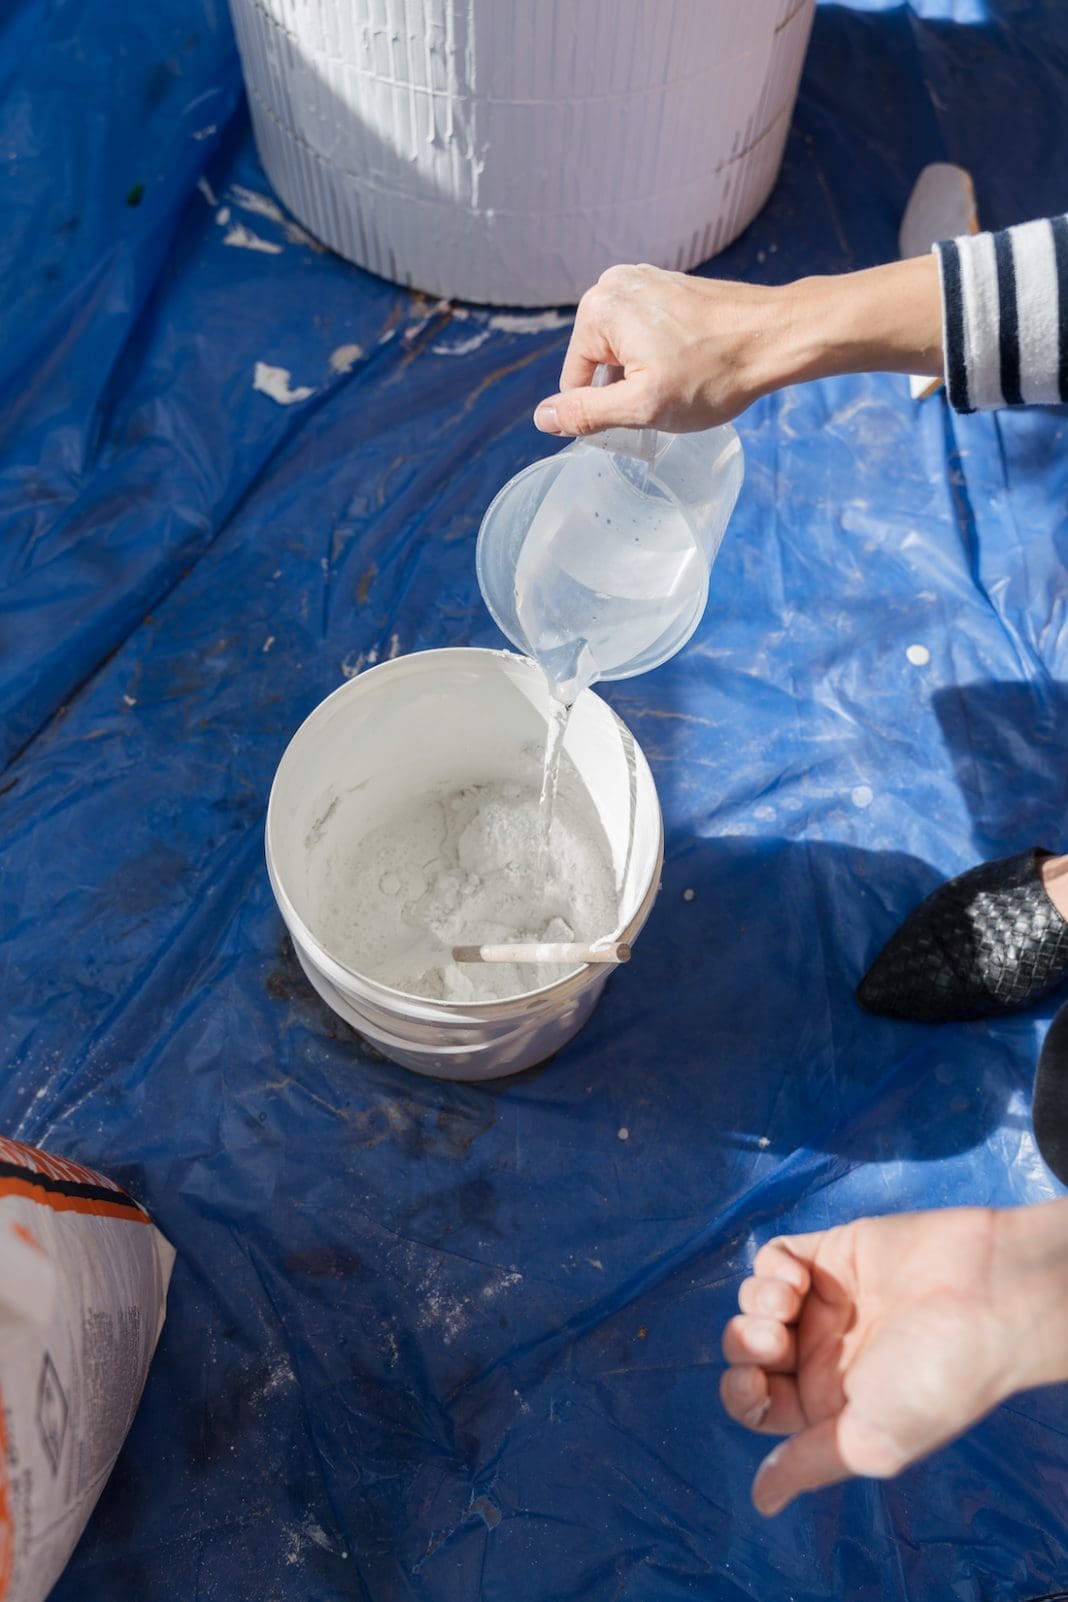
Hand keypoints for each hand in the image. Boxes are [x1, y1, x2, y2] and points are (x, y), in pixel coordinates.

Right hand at [533, 255, 942, 436]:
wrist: (777, 337)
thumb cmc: (713, 373)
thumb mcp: (641, 407)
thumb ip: (586, 413)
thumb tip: (542, 418)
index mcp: (598, 309)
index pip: (576, 382)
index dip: (607, 410)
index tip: (646, 414)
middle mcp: (614, 284)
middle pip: (599, 363)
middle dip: (627, 390)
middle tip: (669, 399)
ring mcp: (644, 281)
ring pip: (624, 351)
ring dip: (647, 376)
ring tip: (684, 382)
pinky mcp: (669, 286)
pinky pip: (646, 334)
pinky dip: (663, 357)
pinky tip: (693, 366)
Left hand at [719, 1202, 1067, 1514]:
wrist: (984, 1299)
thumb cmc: (934, 1380)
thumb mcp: (871, 1440)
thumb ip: (809, 1463)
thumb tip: (761, 1502)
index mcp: (831, 1405)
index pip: (757, 1401)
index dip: (742, 1391)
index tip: (757, 1383)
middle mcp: (824, 1354)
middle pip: (747, 1348)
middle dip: (745, 1344)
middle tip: (776, 1343)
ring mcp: (827, 1302)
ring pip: (755, 1300)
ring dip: (757, 1303)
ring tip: (791, 1304)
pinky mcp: (833, 1254)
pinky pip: (776, 1256)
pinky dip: (773, 1267)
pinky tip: (799, 1279)